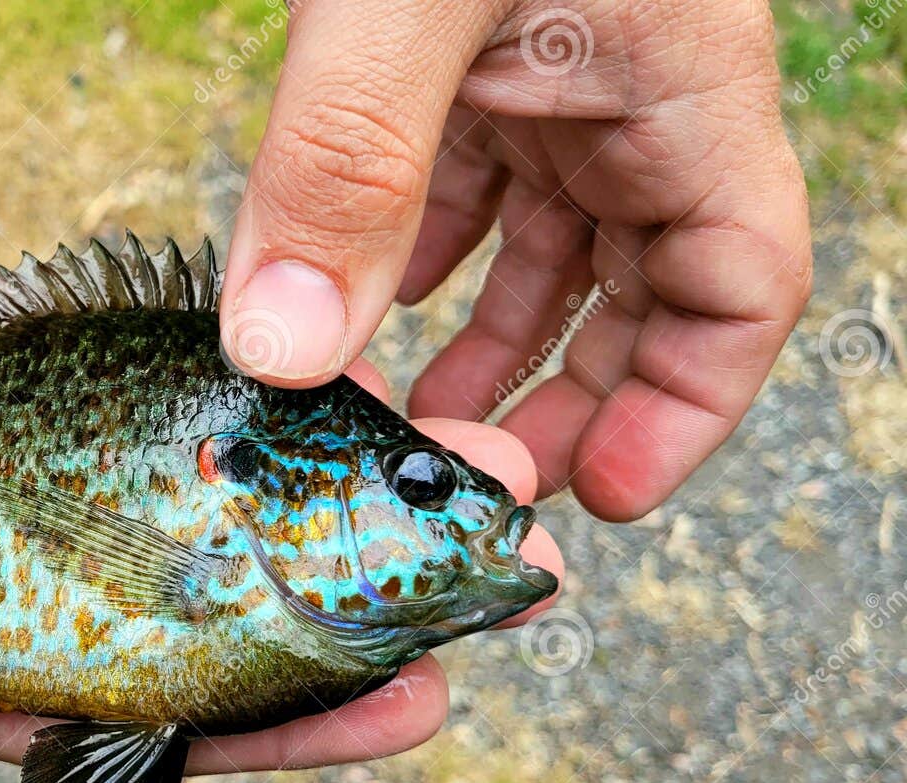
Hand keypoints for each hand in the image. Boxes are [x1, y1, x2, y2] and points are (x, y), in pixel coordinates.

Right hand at [0, 208, 562, 782]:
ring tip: (487, 464)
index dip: (269, 724)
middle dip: (358, 605)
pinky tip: (366, 355)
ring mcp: (50, 468)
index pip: (141, 717)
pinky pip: (171, 368)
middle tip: (512, 588)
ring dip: (343, 477)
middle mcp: (34, 575)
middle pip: (219, 608)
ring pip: (218, 485)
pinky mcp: (44, 364)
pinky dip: (263, 364)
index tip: (406, 708)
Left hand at [220, 0, 811, 519]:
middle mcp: (631, 87)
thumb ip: (348, 160)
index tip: (594, 496)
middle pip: (642, 291)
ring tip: (403, 420)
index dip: (684, 411)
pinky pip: (473, 178)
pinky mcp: (477, 45)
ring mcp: (556, 67)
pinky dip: (422, 250)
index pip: (740, 286)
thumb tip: (283, 355)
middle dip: (566, 397)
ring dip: (483, 340)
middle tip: (473, 479)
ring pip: (552, 246)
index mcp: (677, 82)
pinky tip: (359, 300)